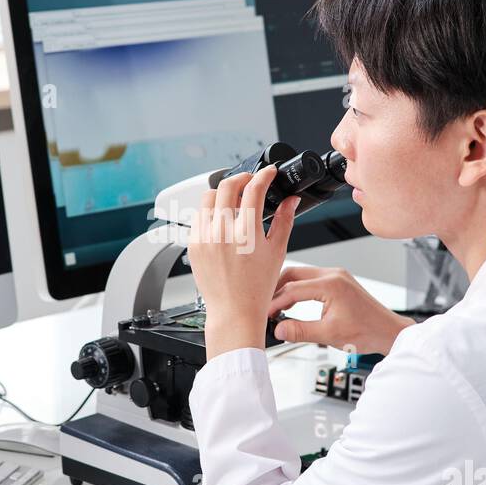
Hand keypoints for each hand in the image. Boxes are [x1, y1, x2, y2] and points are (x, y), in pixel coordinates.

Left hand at [187, 165, 298, 358]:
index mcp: (246, 232)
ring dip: (222, 193)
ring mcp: (204, 237)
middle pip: (227, 185)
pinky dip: (210, 212)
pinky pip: (198, 217)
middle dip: (242, 178)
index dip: (264, 175)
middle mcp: (222, 232)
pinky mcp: (193, 244)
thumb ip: (284, 220)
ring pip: (208, 197)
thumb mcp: (277, 252)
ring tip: (234, 201)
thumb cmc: (256, 288)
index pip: (253, 188)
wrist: (234, 311)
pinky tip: (221, 220)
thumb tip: (291, 200)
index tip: (268, 173)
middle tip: (250, 182)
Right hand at [267, 266, 413, 355]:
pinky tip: (293, 303)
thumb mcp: (329, 335)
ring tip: (277, 306)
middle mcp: (334, 275)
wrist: (388, 332)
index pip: (293, 289)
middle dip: (277, 289)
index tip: (266, 315)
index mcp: (332, 284)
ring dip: (288, 289)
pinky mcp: (339, 281)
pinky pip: (312, 280)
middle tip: (266, 306)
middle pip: (294, 274)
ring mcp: (337, 276)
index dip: (275, 303)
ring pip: (302, 275)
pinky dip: (300, 290)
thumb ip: (300, 331)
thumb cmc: (367, 332)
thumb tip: (279, 330)